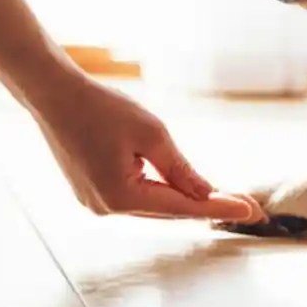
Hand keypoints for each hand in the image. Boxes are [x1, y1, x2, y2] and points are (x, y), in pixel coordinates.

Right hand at [27, 70, 261, 220]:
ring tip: (218, 195)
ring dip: (180, 199)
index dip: (220, 207)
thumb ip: (181, 169)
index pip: (183, 207)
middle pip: (167, 211)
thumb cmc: (101, 107)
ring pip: (150, 205)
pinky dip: (156, 191)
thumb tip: (205, 194)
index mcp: (121, 197)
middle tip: (245, 205)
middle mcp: (106, 208)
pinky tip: (177, 185)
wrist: (54, 95)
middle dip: (205, 206)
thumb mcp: (151, 133)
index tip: (252, 212)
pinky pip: (134, 196)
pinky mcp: (91, 192)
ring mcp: (95, 203)